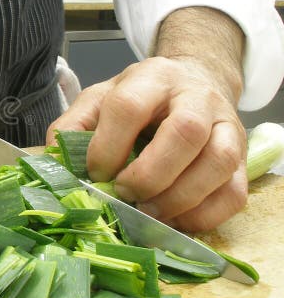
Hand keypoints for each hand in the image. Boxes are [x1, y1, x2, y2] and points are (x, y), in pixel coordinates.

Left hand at [48, 8, 246, 231]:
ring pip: (217, 162)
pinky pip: (234, 194)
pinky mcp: (243, 160)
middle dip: (149, 174)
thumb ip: (73, 126)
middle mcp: (196, 97)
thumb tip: (53, 159)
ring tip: (149, 212)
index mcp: (151, 78)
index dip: (108, 146)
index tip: (96, 174)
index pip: (129, 107)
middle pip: (184, 132)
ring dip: (179, 198)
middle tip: (126, 194)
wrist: (191, 86)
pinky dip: (203, 216)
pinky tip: (174, 220)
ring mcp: (227, 127)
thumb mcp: (99, 100)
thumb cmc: (139, 100)